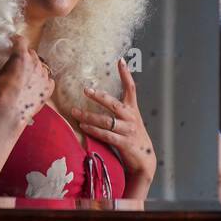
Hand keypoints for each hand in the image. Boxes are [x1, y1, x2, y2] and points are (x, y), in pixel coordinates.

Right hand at [0, 32, 53, 125]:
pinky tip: (36, 86)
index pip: (21, 40)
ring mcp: (44, 76)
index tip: (13, 43)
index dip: (16, 41)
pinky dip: (43, 81)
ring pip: (42, 66)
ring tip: (27, 76)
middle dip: (26, 56)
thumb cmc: (0, 92)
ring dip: (35, 68)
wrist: (11, 112)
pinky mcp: (48, 88)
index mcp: (21, 56)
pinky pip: (49, 80)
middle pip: (32, 53)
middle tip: (18, 63)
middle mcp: (35, 63)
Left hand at [72, 59, 155, 182]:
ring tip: (75, 113)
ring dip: (88, 116)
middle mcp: (131, 117)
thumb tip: (101, 97)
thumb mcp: (129, 120)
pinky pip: (106, 135)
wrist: (144, 160)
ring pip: (105, 121)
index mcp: (133, 109)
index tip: (120, 61)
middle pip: (113, 104)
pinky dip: (93, 130)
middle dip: (99, 96)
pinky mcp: (124, 143)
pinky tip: (83, 126)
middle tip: (85, 90)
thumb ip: (119, 110)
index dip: (126, 74)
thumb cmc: (132, 137)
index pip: (131, 88)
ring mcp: (128, 130)